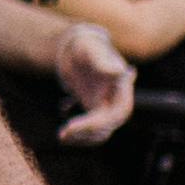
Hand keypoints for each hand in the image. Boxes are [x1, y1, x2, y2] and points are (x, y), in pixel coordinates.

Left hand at [46, 22, 136, 144]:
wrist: (76, 50)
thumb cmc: (85, 46)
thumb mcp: (91, 50)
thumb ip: (103, 62)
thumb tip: (121, 72)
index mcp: (122, 85)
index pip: (121, 110)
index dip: (104, 122)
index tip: (77, 124)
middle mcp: (118, 98)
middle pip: (110, 124)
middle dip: (88, 130)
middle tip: (64, 132)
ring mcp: (108, 106)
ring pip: (102, 131)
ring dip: (83, 137)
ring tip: (62, 136)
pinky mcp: (96, 112)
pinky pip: (93, 131)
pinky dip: (80, 136)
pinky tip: (64, 136)